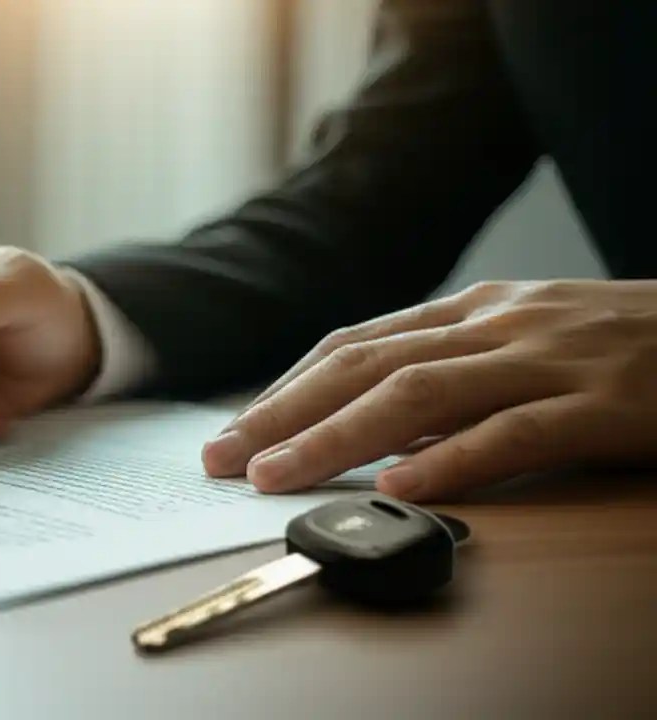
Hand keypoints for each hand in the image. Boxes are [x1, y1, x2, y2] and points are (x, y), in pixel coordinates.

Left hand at [202, 280, 656, 500]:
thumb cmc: (622, 349)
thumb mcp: (525, 345)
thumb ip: (453, 378)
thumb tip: (373, 433)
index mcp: (474, 310)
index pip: (355, 344)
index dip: (287, 387)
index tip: (236, 429)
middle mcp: (497, 324)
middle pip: (366, 365)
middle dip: (283, 413)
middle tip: (222, 458)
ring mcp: (548, 358)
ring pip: (419, 393)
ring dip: (335, 437)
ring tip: (275, 475)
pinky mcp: (601, 403)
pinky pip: (513, 432)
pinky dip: (450, 459)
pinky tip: (400, 485)